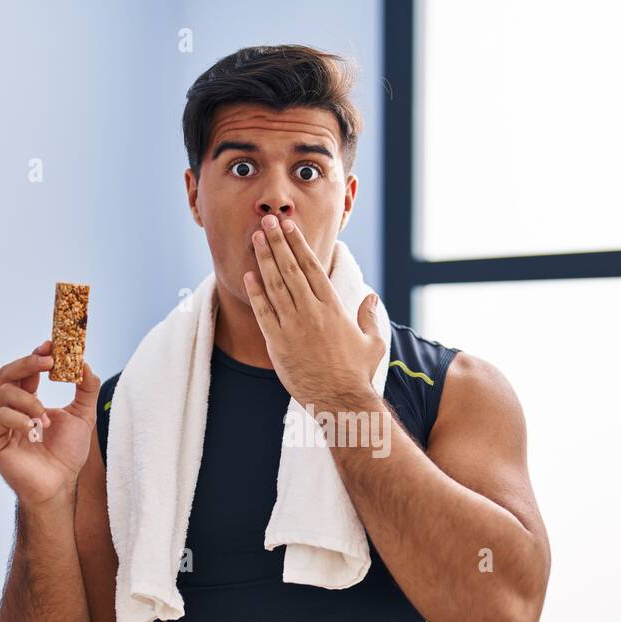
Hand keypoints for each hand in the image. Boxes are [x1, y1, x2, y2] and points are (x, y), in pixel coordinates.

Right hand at [0, 339, 100, 506]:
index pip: (26, 370)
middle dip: (28, 363)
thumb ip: (86, 389)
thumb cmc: (66, 454)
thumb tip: (85, 363)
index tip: (52, 346)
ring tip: (45, 420)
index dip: (36, 355)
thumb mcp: (83, 416)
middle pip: (8, 373)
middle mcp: (9, 408)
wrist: (59, 485)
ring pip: (4, 393)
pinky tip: (34, 430)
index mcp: (27, 400)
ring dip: (29, 401)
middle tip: (49, 361)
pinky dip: (19, 419)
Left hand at [243, 214, 382, 408]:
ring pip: (275, 285)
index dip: (298, 244)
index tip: (288, 226)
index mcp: (333, 307)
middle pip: (290, 269)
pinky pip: (263, 313)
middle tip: (266, 221)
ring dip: (264, 260)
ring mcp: (293, 326)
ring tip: (256, 238)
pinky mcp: (278, 344)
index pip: (312, 267)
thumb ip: (369, 317)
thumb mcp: (373, 342)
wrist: (340, 400)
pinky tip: (247, 276)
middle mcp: (312, 311)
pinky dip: (255, 294)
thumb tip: (371, 299)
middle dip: (277, 242)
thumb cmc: (357, 373)